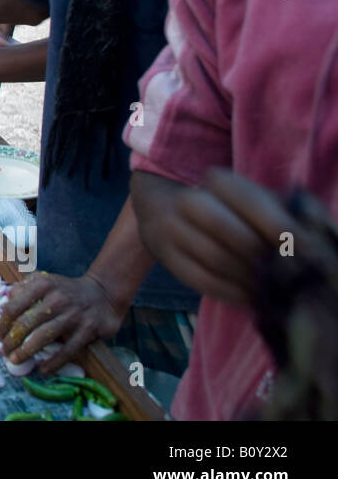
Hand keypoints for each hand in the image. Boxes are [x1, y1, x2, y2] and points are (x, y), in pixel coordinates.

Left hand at [0, 271, 125, 370]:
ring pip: (43, 337)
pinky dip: (53, 362)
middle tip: (5, 352)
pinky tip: (43, 369)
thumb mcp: (45, 281)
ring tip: (16, 361)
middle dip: (11, 341)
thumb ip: (23, 289)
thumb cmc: (66, 291)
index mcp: (42, 284)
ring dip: (26, 352)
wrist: (103, 294)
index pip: (13, 307)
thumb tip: (4, 304)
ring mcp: (73, 314)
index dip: (3, 325)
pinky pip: (66, 350)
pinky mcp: (87, 330)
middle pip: (25, 324)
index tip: (0, 336)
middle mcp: (57, 298)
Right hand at [134, 168, 291, 304]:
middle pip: (230, 231)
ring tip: (274, 289)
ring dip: (249, 278)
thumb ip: (285, 212)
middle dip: (263, 256)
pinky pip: (202, 280)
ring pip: (215, 259)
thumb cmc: (229, 210)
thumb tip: (312, 238)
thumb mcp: (256, 200)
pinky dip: (231, 292)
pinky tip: (252, 297)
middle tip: (289, 275)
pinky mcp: (167, 258)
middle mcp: (189, 201)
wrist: (166, 210)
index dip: (279, 226)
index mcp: (217, 181)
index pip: (250, 200)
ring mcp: (171, 230)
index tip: (306, 249)